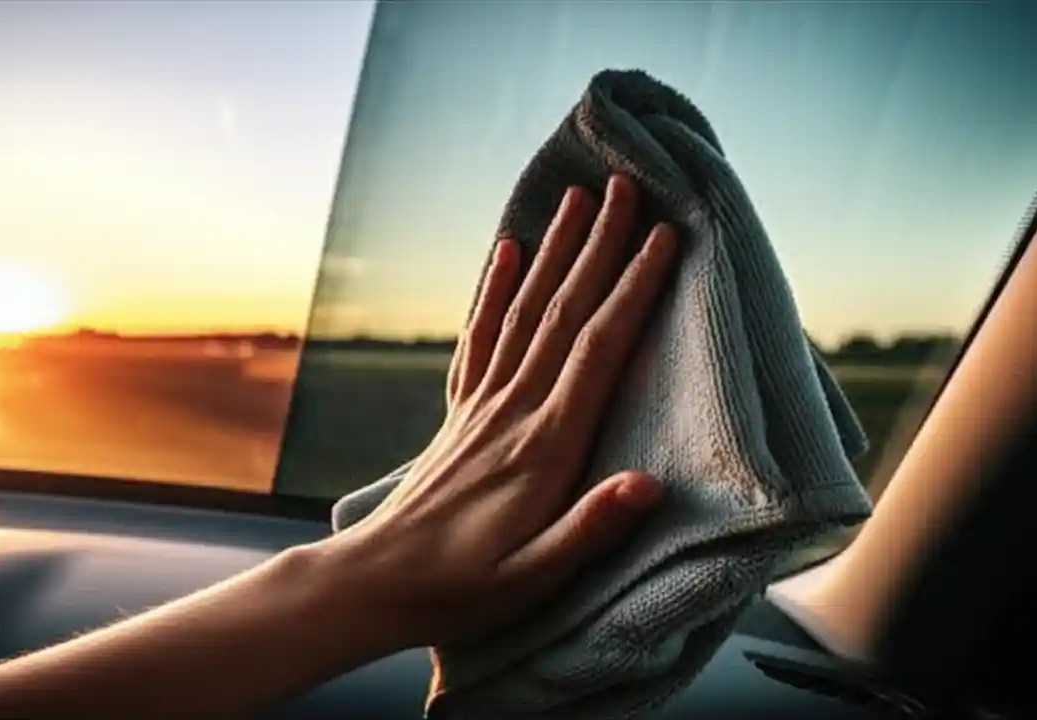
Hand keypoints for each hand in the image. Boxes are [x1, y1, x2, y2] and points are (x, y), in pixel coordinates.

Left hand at [329, 174, 678, 649]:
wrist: (373, 584)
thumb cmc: (460, 591)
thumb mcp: (533, 581)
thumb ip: (589, 530)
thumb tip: (649, 484)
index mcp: (544, 447)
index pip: (596, 350)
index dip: (633, 289)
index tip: (663, 235)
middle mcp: (512, 411)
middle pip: (563, 312)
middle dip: (599, 246)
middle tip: (625, 185)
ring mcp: (481, 407)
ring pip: (523, 311)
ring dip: (553, 251)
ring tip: (576, 198)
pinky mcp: (459, 414)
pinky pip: (479, 336)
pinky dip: (493, 289)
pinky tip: (504, 253)